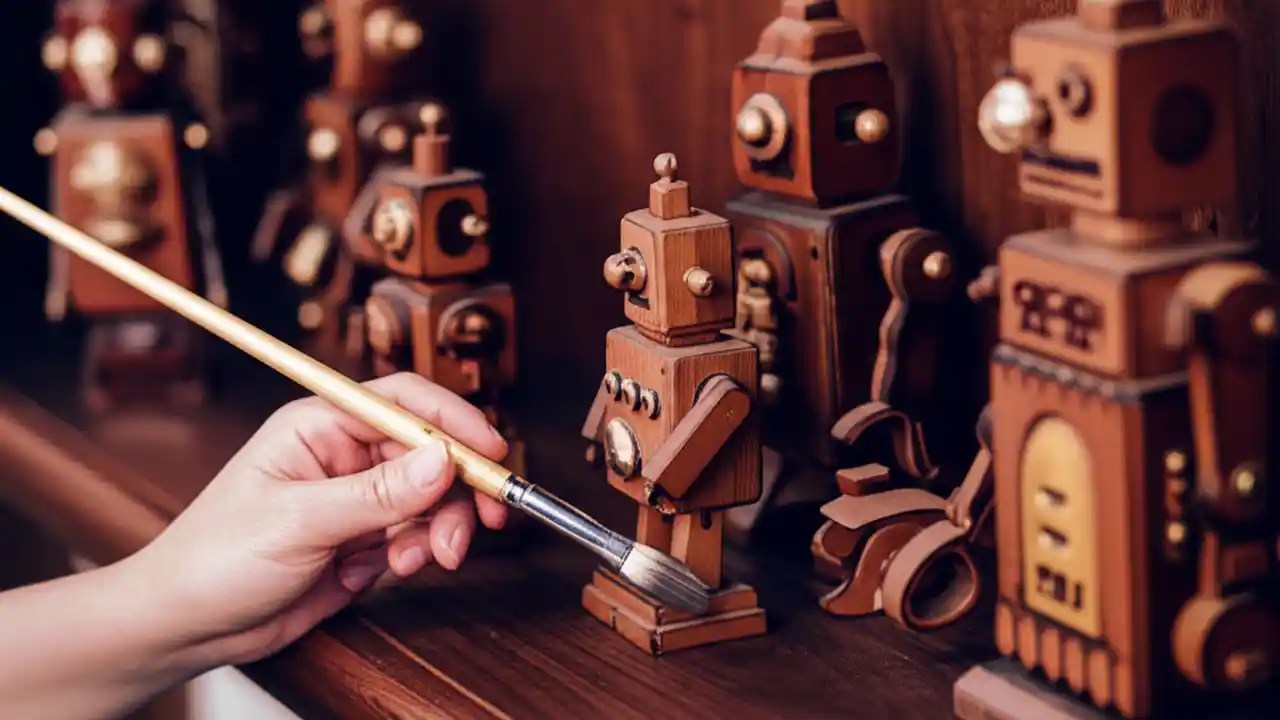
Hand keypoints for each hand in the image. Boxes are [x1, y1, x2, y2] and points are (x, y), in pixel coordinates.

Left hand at [132, 373, 508, 667]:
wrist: (187, 625)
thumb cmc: (215, 557)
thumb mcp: (299, 521)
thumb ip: (377, 493)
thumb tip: (441, 460)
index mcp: (320, 425)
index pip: (403, 402)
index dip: (453, 422)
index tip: (491, 452)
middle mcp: (343, 454)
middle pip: (429, 453)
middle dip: (455, 491)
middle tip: (479, 525)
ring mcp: (356, 498)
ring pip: (429, 499)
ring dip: (435, 530)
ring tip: (424, 560)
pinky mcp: (363, 539)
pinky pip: (413, 535)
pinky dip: (412, 555)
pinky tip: (384, 571)